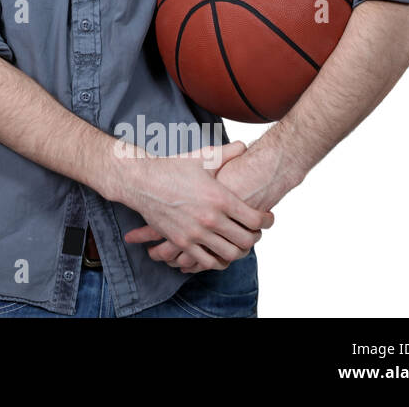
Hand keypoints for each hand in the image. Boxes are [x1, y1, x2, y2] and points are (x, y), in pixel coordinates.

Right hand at [113, 141, 274, 273]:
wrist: (141, 180)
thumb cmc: (172, 167)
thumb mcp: (202, 158)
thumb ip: (226, 153)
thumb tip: (243, 146)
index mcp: (220, 198)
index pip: (255, 219)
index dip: (267, 221)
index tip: (267, 219)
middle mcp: (210, 219)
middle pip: (247, 240)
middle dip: (255, 237)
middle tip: (255, 232)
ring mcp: (196, 233)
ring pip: (229, 254)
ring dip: (239, 251)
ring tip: (238, 243)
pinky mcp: (181, 242)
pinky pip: (206, 262)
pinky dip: (217, 261)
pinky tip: (218, 252)